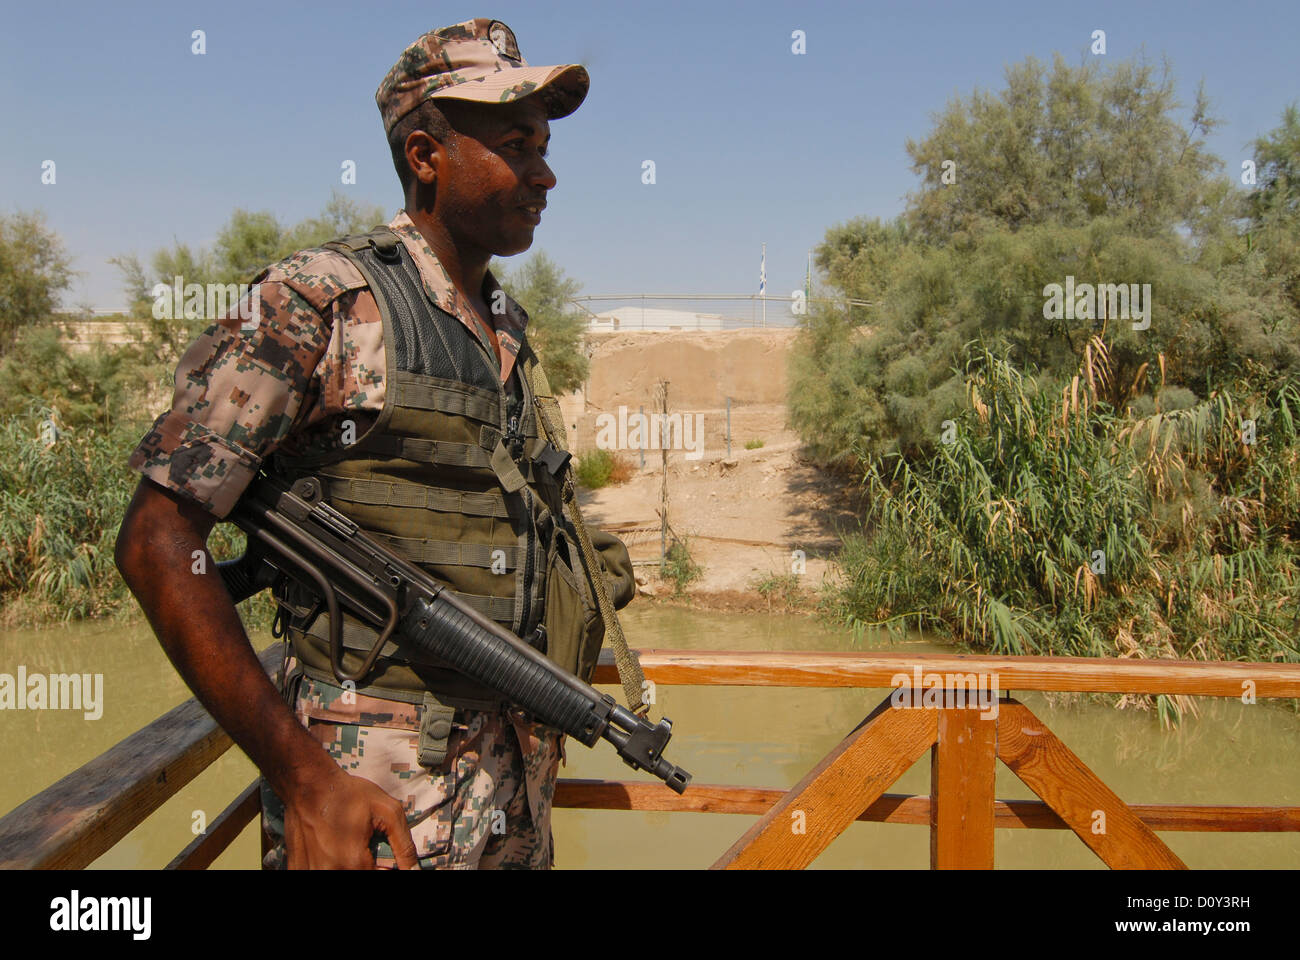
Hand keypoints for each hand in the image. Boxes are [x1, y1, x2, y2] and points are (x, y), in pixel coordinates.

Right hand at [283, 766, 418, 868]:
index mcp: (353, 862)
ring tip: (346, 845)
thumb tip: (414, 869)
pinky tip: (331, 847)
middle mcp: (329, 872)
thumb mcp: (387, 811)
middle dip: (367, 865)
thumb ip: (403, 844)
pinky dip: (331, 864)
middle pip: (359, 875)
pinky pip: (320, 871)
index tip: (385, 859)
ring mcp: (310, 871)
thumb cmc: (347, 794)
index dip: (387, 869)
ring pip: (339, 874)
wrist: (308, 784)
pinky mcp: (298, 868)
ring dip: (350, 864)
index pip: (380, 878)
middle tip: (363, 847)